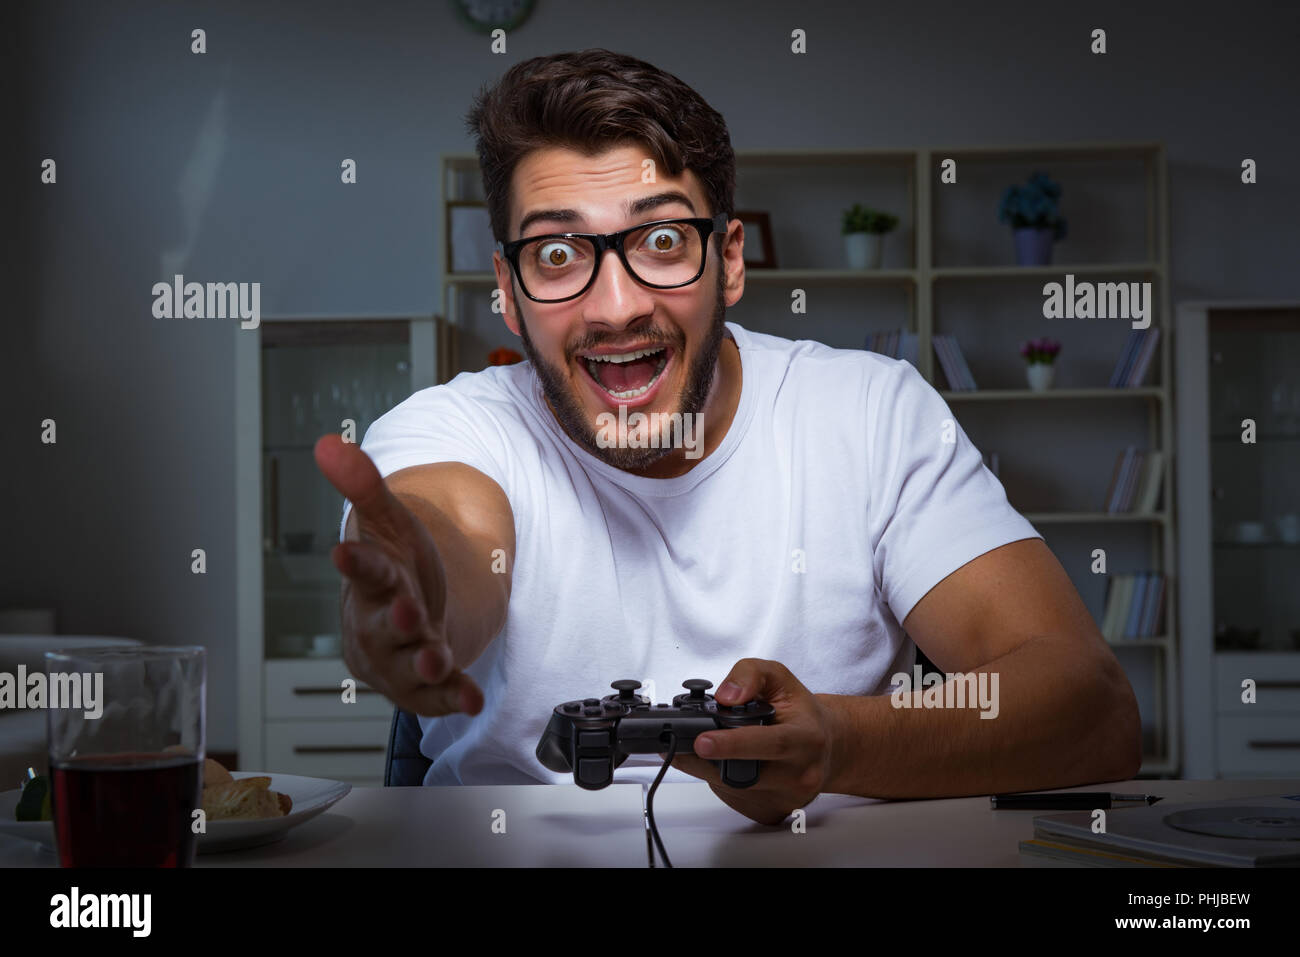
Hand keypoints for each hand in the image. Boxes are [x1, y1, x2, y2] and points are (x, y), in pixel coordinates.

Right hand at [314, 434, 483, 717]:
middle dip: (394, 620)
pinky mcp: (424, 684)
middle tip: (407, 611)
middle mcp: (379, 624)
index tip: (343, 552)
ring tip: (437, 658)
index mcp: (372, 581)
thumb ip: (364, 485)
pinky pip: (436, 695)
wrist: (407, 613)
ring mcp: (401, 658)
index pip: (362, 570)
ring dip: (423, 663)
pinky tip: (472, 699)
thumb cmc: (395, 564)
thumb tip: (328, 441)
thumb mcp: (389, 520)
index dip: (355, 563)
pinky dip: (452, 697)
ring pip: (406, 666)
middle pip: (381, 626)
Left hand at [668, 659, 835, 825]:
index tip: (702, 742)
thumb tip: (725, 696)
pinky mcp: (773, 812)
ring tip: (711, 745)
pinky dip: (720, 780)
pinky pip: (734, 798)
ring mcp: (787, 798)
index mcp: (807, 737)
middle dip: (705, 762)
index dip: (734, 744)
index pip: (770, 743)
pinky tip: (727, 762)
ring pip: (732, 789)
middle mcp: (801, 773)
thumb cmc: (800, 712)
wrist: (825, 745)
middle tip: (679, 746)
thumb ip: (750, 674)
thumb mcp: (779, 677)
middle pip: (745, 775)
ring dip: (709, 768)